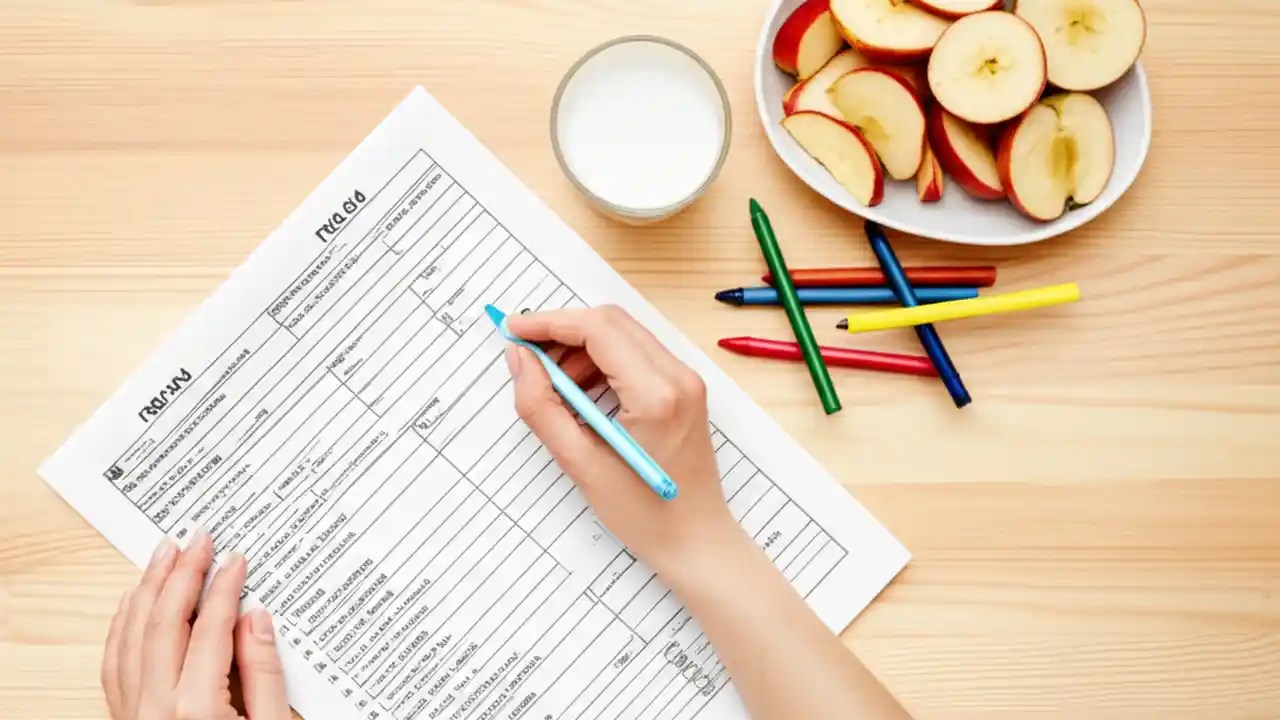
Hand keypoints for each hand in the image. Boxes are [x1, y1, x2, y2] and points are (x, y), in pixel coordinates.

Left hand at [101, 530, 289, 719]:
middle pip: (164, 624)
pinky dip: (122, 625)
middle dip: (182, 574)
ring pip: (131, 637)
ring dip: (148, 590)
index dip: (225, 590)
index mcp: (197, 709)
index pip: (210, 630)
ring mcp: (134, 714)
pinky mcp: (126, 719)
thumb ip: (264, 677)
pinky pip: (114, 663)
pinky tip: (133, 601)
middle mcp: (156, 709)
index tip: (235, 561)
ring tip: (164, 555)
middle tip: (197, 540)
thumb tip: (257, 621)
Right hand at [505, 305, 739, 574]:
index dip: (549, 323)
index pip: (598, 329)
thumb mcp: (581, 464)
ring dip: (581, 349)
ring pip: (623, 335)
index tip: (514, 330)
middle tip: (527, 359)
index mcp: (656, 395)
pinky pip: (636, 356)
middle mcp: (678, 377)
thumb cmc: (646, 516)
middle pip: (611, 323)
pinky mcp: (684, 390)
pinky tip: (582, 396)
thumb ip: (542, 407)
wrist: (697, 542)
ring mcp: (686, 381)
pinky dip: (602, 363)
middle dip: (563, 333)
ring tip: (554, 390)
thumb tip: (519, 360)